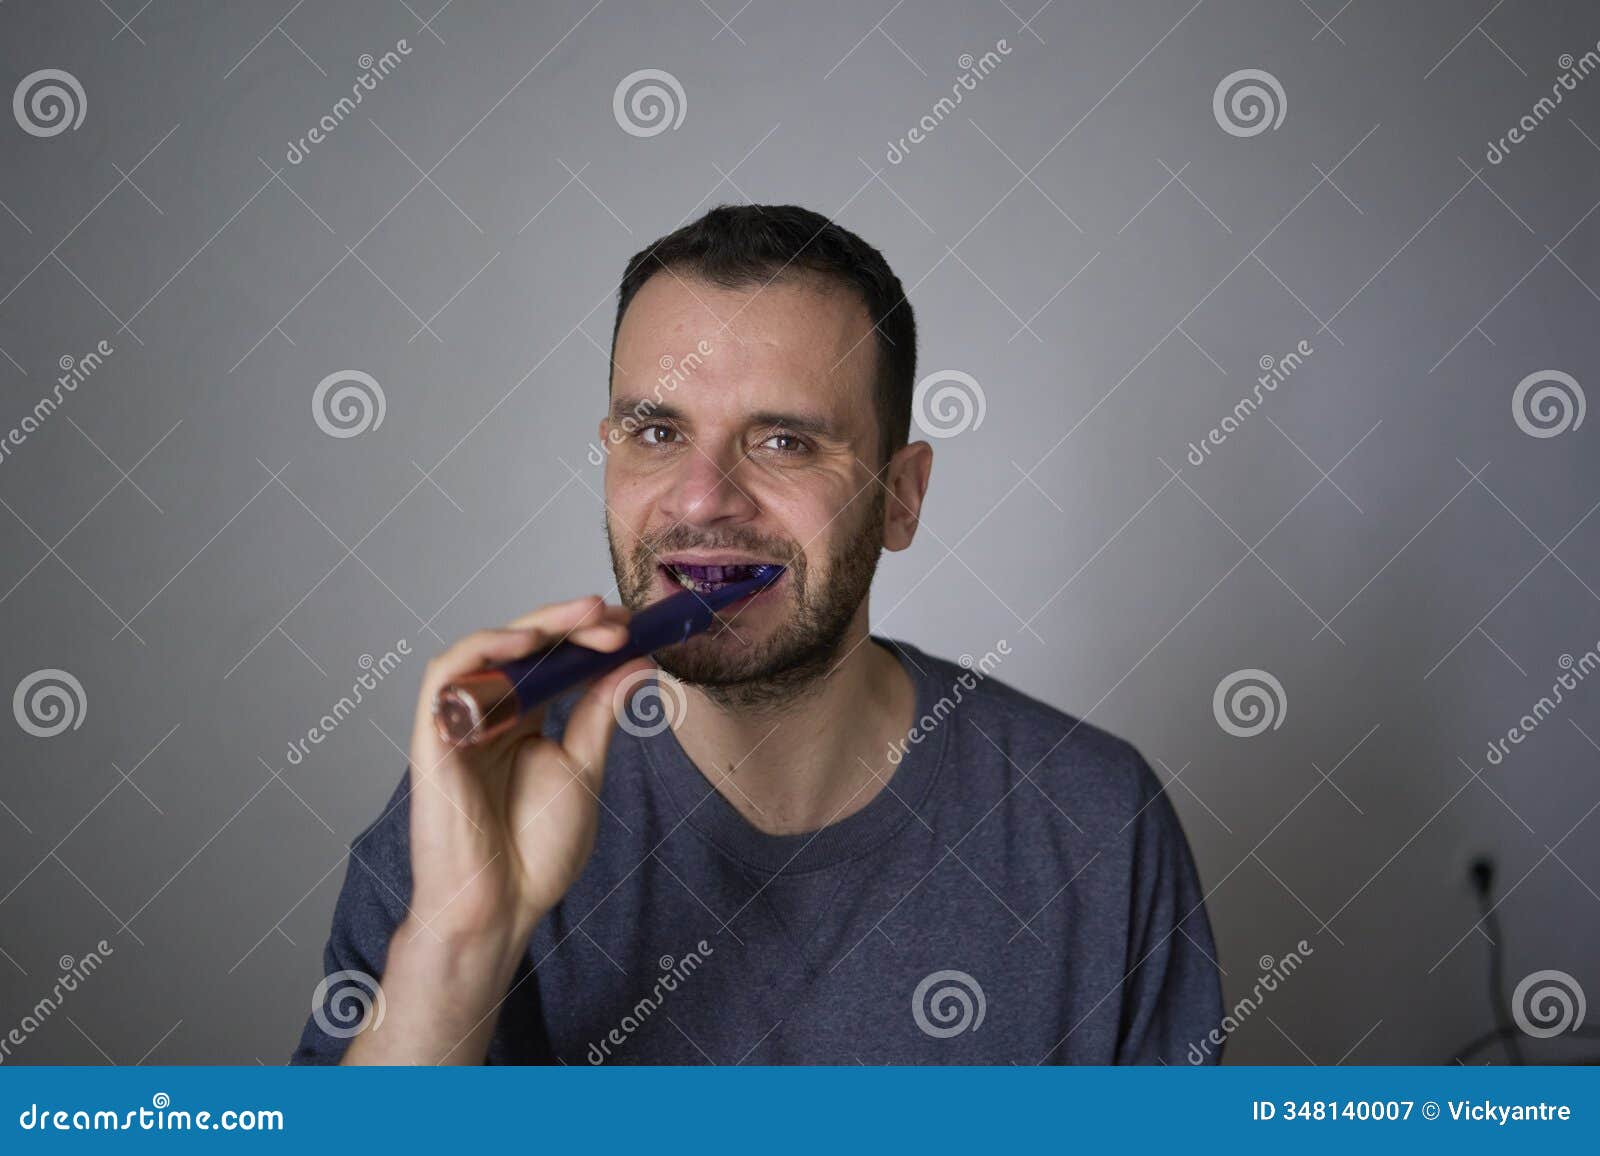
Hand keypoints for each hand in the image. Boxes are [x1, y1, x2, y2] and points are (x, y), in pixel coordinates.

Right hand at [342, 595, 648, 1063]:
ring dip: (539, 624)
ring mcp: (462, 720)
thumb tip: (636, 664)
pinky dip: (484, 647)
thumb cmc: (536, 851)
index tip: (633, 627)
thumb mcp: (582, 770)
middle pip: (526, 645)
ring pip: (489, 647)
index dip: (589, 635)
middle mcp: (492, 712)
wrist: (500, 907)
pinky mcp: (434, 733)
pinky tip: (527, 642)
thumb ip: (600, 714)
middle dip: (573, 623)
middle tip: (616, 617)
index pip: (555, 658)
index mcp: (525, 719)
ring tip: (586, 617)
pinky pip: (446, 673)